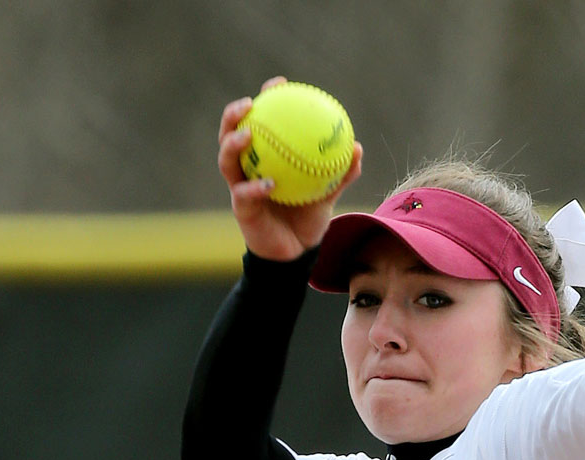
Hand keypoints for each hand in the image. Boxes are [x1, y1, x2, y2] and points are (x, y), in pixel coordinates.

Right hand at [217, 76, 364, 261]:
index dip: (266, 100)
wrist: (297, 251)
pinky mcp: (241, 209)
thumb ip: (341, 171)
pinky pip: (244, 195)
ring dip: (233, 144)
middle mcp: (247, 168)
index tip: (278, 83)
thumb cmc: (308, 216)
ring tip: (248, 134)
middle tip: (249, 102)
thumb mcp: (328, 191)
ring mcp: (240, 187)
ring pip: (227, 161)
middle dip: (233, 114)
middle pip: (230, 133)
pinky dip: (256, 187)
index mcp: (265, 157)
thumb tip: (357, 148)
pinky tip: (269, 183)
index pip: (261, 122)